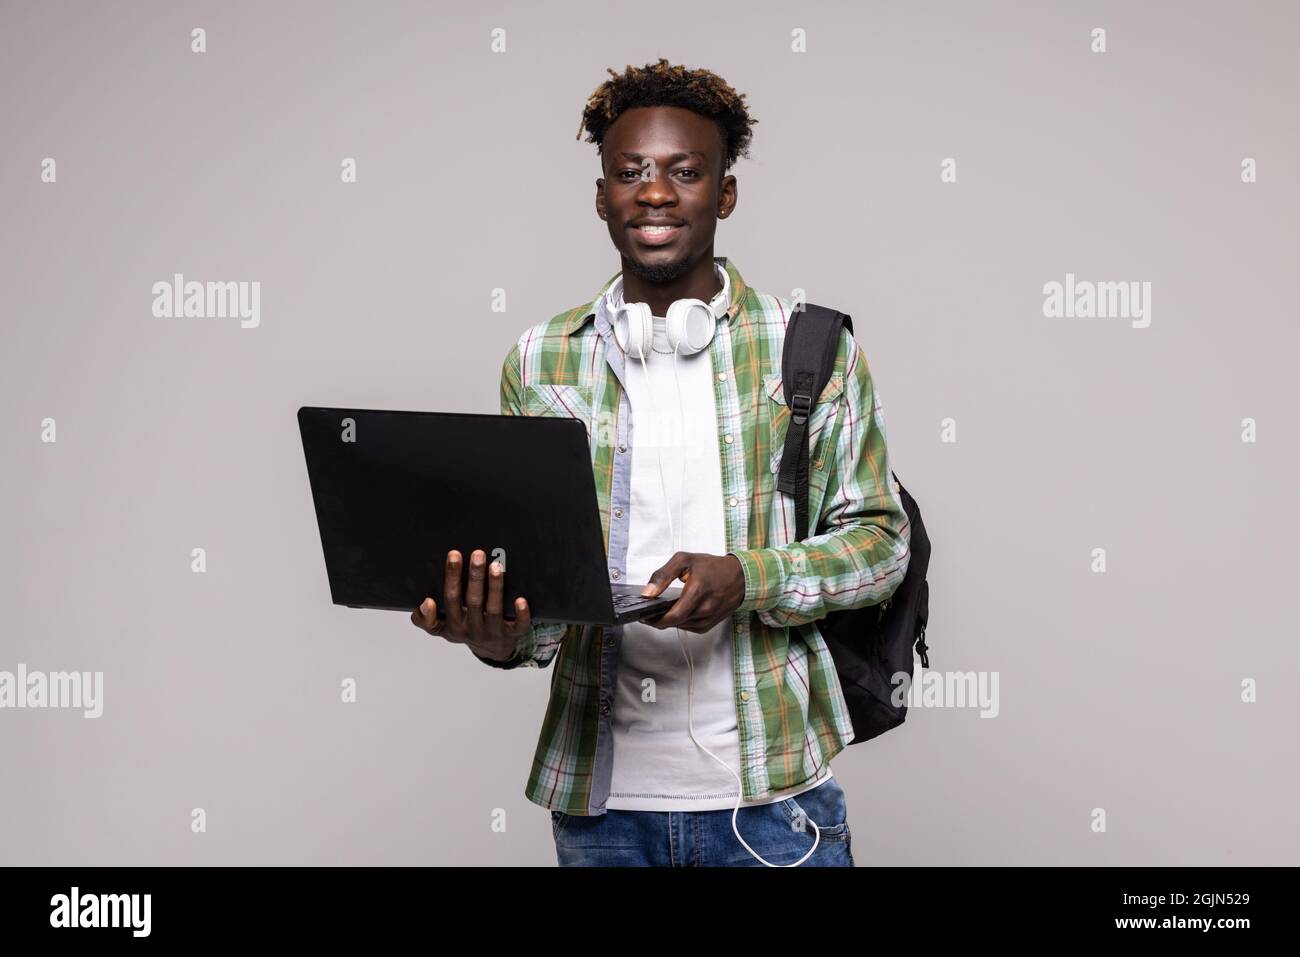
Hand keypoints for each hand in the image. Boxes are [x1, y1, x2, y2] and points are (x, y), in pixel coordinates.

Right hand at [410, 549, 531, 661]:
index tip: (442, 576)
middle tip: (477, 554)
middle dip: (474, 576)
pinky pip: (518, 626)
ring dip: (495, 586)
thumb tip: (424, 603)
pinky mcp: (511, 635)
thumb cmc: (464, 629)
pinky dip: (521, 613)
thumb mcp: (441, 628)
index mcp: (454, 625)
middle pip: (472, 601)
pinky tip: (520, 599)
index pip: (449, 603)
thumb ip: (426, 618)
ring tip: (496, 565)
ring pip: (494, 609)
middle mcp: (472, 629)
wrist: (491, 650)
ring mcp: (492, 632)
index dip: (447, 586)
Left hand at [639, 551, 745, 632]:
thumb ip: (663, 575)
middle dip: (658, 619)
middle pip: (674, 623)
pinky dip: (681, 620)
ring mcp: (708, 619)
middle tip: (649, 612)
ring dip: (670, 619)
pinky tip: (680, 610)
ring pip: (681, 625)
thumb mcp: (685, 560)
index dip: (654, 619)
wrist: (740, 577)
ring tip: (665, 607)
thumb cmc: (714, 567)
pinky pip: (689, 627)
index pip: (672, 616)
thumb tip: (648, 592)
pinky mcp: (709, 624)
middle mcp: (704, 609)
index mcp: (697, 592)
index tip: (643, 616)